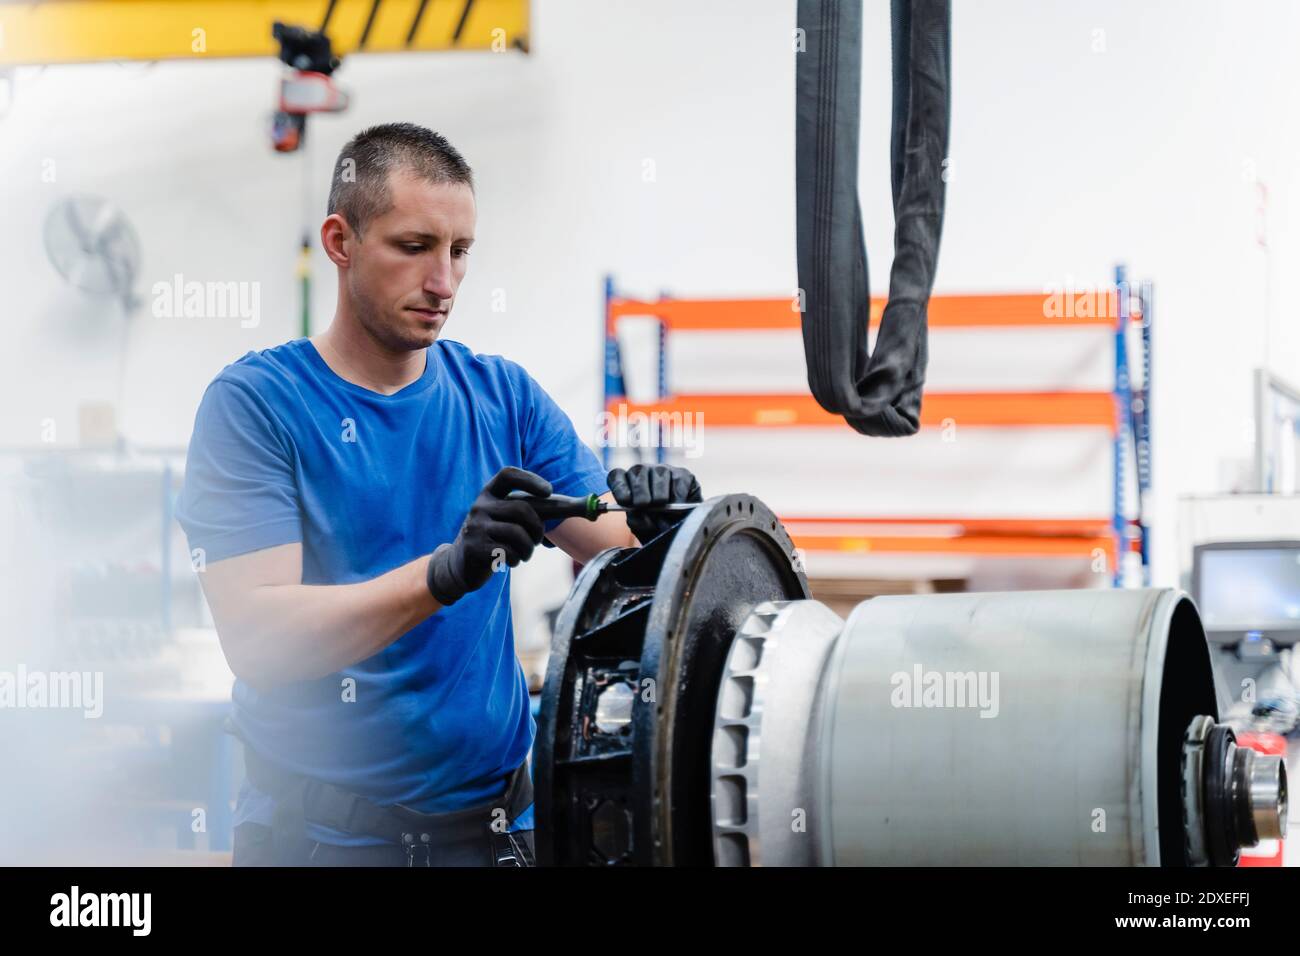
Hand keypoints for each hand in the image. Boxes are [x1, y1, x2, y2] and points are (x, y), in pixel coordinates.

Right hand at [426, 466, 552, 605]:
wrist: (461, 564)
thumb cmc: (499, 536)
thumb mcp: (514, 518)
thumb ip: (549, 510)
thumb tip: (594, 507)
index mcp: (490, 493)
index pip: (508, 475)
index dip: (530, 480)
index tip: (549, 491)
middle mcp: (480, 505)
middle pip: (522, 509)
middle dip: (538, 528)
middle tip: (537, 540)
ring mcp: (475, 526)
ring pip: (517, 534)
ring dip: (528, 548)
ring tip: (524, 553)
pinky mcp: (474, 548)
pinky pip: (508, 552)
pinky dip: (516, 559)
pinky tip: (510, 560)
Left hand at [607, 463, 702, 544]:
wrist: (683, 530)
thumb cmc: (657, 526)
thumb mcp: (643, 527)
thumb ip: (636, 521)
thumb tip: (638, 513)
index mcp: (626, 483)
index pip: (616, 476)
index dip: (620, 487)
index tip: (626, 501)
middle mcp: (643, 472)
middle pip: (636, 473)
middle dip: (641, 494)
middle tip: (647, 507)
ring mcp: (662, 470)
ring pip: (657, 477)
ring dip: (660, 498)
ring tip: (664, 511)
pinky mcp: (682, 474)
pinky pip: (677, 484)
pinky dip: (678, 500)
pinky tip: (678, 509)